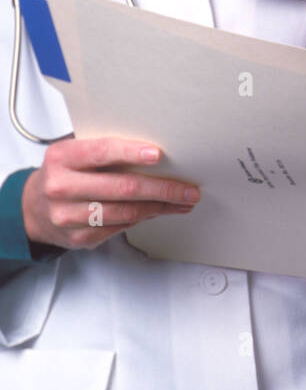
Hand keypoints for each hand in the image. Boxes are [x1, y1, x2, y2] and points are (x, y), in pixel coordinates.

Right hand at [22, 137, 200, 250]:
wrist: (33, 208)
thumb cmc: (63, 175)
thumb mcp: (74, 155)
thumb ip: (104, 152)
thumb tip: (155, 156)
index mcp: (62, 158)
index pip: (102, 152)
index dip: (132, 153)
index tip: (158, 154)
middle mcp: (62, 186)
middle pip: (123, 187)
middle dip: (163, 189)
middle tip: (188, 189)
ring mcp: (69, 215)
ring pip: (127, 212)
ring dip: (161, 207)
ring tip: (182, 201)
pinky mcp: (79, 237)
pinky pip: (121, 226)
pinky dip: (144, 218)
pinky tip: (158, 211)